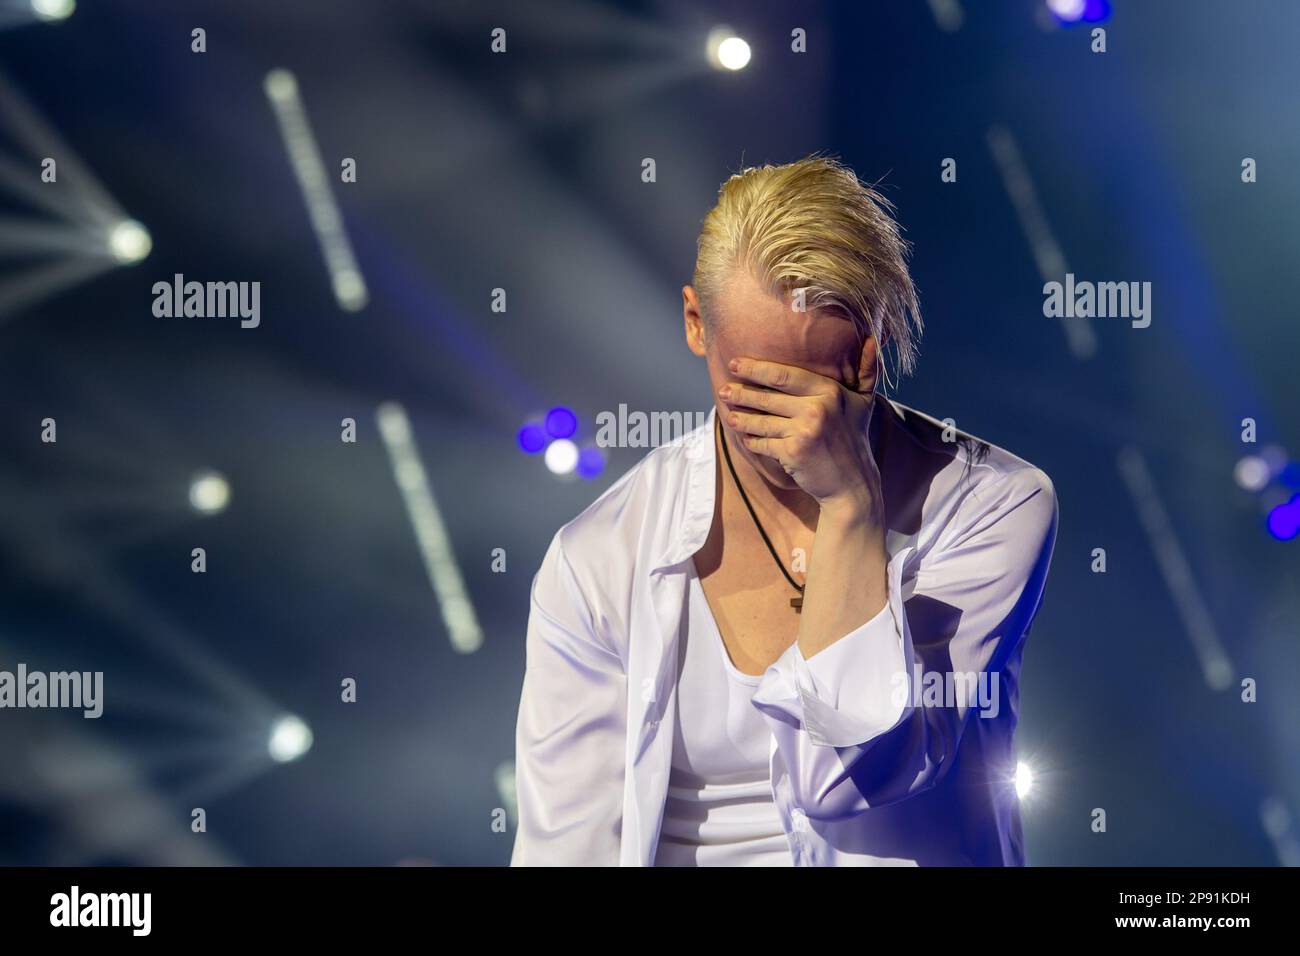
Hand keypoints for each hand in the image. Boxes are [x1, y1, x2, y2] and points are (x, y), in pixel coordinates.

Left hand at [718, 357, 881, 519]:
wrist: (852, 483)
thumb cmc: (854, 438)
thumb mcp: (864, 402)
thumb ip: (867, 370)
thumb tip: (872, 338)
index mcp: (830, 391)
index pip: (785, 375)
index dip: (756, 369)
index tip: (735, 364)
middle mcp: (817, 408)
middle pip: (768, 397)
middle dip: (741, 393)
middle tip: (723, 390)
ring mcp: (804, 431)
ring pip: (761, 421)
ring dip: (741, 418)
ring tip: (728, 415)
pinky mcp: (793, 452)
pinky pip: (763, 443)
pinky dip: (752, 441)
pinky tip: (744, 437)